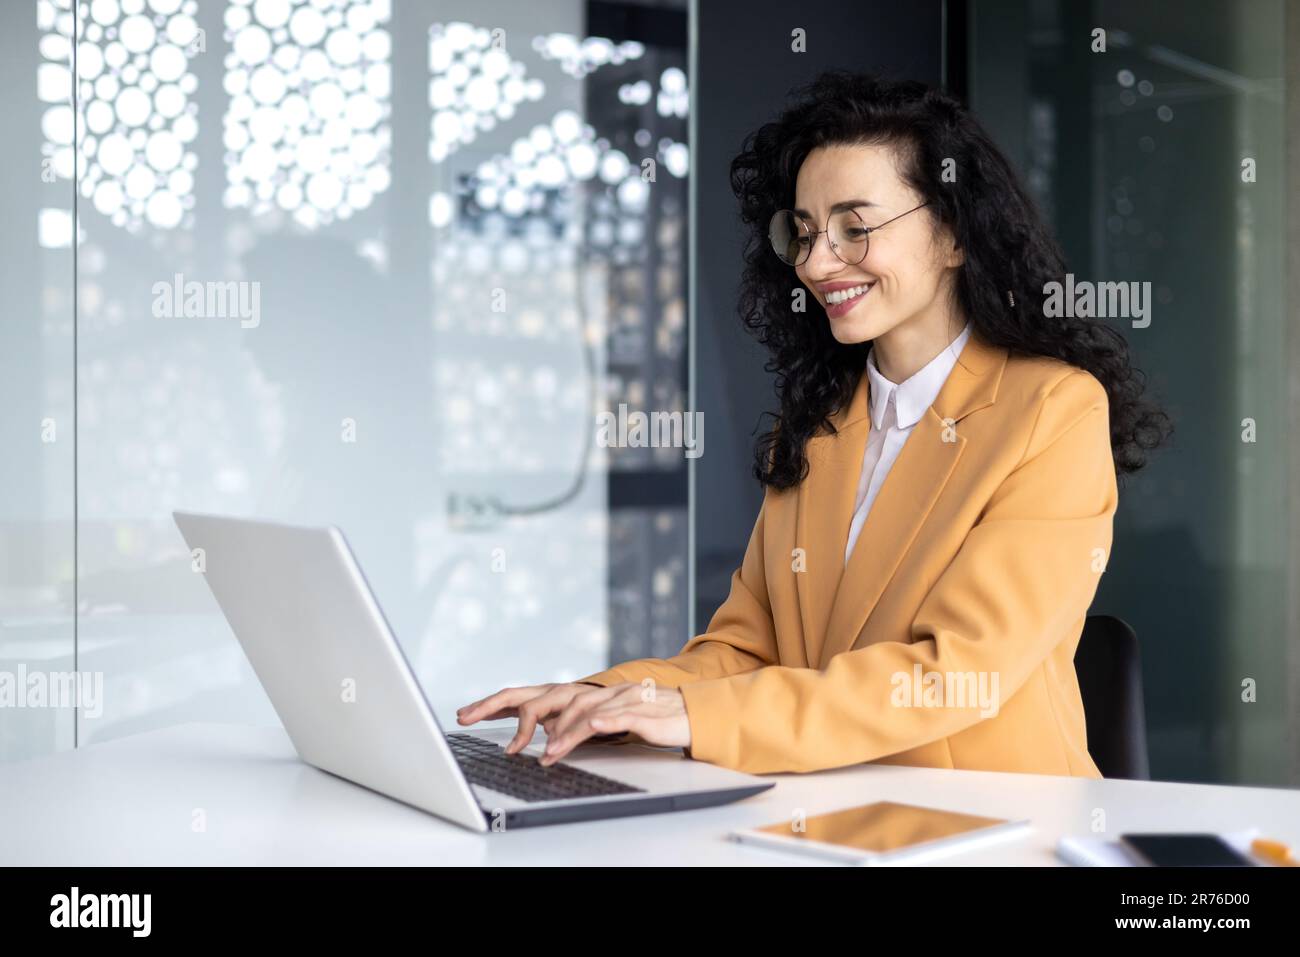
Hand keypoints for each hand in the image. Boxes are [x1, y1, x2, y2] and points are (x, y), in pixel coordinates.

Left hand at [456, 682, 691, 765]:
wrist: (689, 712)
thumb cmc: (645, 719)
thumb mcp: (599, 723)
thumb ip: (571, 724)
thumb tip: (544, 734)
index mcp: (578, 696)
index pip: (529, 696)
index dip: (495, 703)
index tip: (464, 714)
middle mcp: (590, 692)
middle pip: (540, 694)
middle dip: (501, 705)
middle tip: (471, 718)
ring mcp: (612, 698)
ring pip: (573, 709)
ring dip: (552, 732)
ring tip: (536, 754)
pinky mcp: (636, 710)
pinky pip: (608, 718)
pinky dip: (590, 728)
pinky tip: (575, 739)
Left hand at [538, 682, 690, 765]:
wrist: (698, 716)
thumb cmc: (666, 720)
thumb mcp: (632, 716)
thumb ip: (610, 719)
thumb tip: (586, 729)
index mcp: (616, 692)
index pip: (578, 701)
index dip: (559, 719)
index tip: (545, 738)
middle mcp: (621, 693)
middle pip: (579, 706)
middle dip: (558, 729)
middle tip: (545, 751)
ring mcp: (634, 702)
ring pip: (594, 714)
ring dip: (571, 734)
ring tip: (555, 751)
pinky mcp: (648, 716)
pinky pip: (623, 716)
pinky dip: (606, 721)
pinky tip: (592, 726)